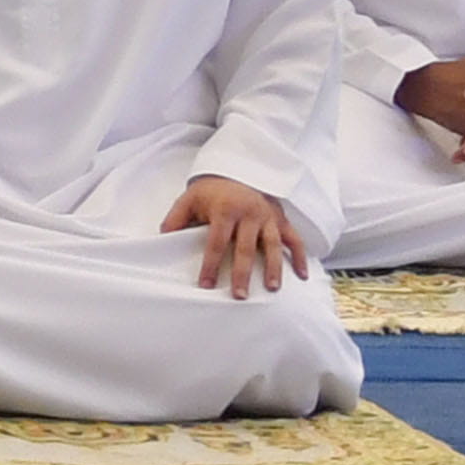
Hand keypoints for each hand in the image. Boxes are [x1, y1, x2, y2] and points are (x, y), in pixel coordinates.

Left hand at [165, 172, 309, 296]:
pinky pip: (295, 239)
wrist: (238, 168)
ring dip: (274, 268)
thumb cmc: (211, 189)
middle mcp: (250, 214)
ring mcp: (268, 217)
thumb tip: (163, 239)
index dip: (210, 264)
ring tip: (271, 288)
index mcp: (225, 210)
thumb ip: (176, 219)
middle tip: (239, 296)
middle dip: (242, 273)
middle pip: (246, 248)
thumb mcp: (189, 199)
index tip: (206, 285)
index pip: (216, 242)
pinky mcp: (281, 219)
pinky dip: (301, 257)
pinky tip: (301, 275)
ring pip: (274, 245)